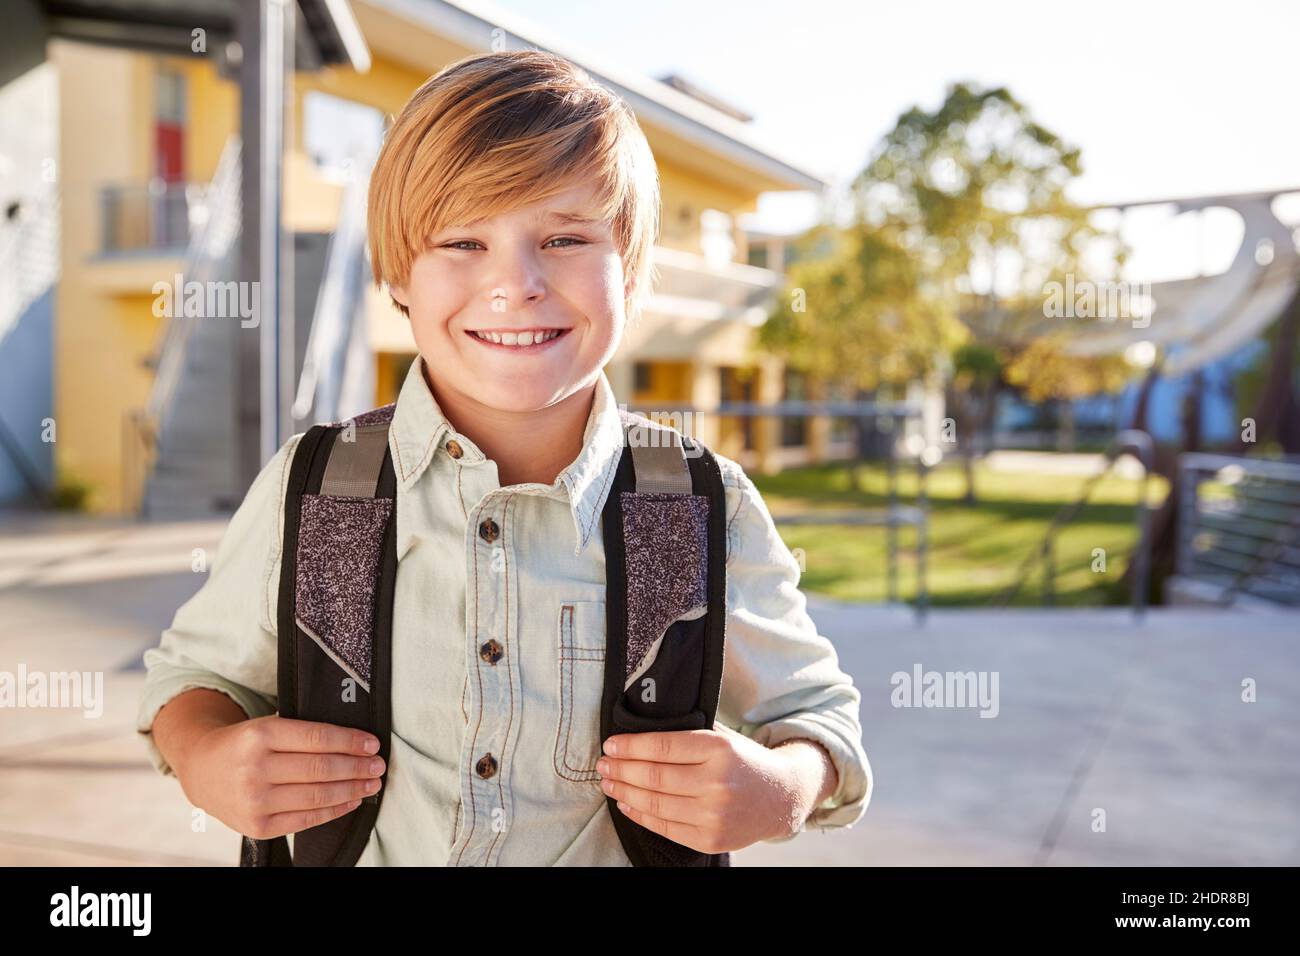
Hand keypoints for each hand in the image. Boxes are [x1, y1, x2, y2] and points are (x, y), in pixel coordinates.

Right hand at [177, 715, 384, 839]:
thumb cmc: (243, 745)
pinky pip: (306, 819)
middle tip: (378, 765)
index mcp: (260, 735)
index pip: (318, 738)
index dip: (351, 742)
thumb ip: (302, 733)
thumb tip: (354, 741)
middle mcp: (255, 769)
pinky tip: (351, 801)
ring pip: (317, 796)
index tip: (373, 744)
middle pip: (321, 769)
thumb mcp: (265, 726)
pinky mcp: (258, 826)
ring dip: (352, 790)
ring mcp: (255, 801)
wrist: (201, 771)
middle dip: (357, 767)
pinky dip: (334, 810)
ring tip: (371, 783)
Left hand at [596, 723, 835, 853]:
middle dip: (621, 769)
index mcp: (719, 749)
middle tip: (603, 763)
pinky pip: (665, 827)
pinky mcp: (710, 839)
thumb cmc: (743, 761)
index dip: (630, 746)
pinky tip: (626, 803)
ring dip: (624, 792)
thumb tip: (639, 725)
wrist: (781, 797)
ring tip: (609, 782)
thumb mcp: (722, 736)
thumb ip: (688, 730)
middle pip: (654, 776)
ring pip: (655, 803)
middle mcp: (716, 782)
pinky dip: (640, 815)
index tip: (610, 744)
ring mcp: (713, 814)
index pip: (662, 747)